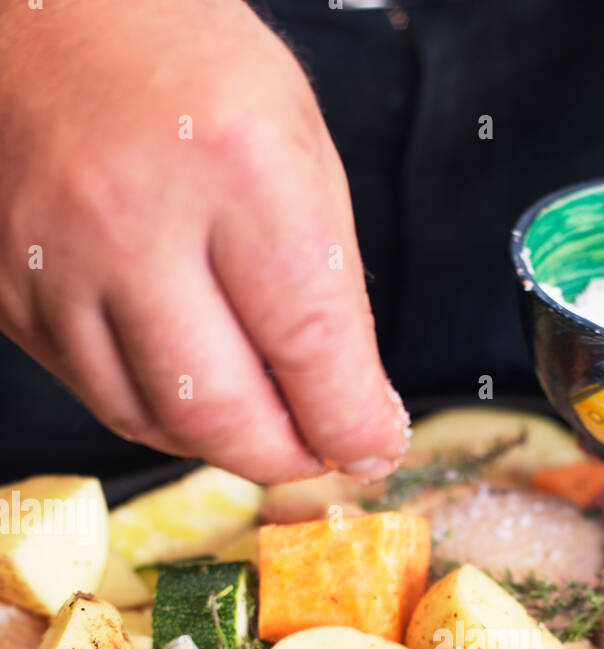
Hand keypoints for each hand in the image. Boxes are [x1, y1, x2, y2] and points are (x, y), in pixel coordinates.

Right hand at [0, 0, 407, 481]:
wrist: (36, 5)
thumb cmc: (178, 58)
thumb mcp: (294, 138)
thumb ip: (326, 281)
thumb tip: (351, 401)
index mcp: (234, 164)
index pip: (309, 347)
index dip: (352, 423)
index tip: (373, 444)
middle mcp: (133, 218)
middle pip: (222, 413)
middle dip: (287, 456)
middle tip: (319, 449)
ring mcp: (56, 260)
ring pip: (153, 421)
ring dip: (222, 442)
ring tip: (260, 417)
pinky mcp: (10, 290)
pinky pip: (97, 392)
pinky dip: (157, 410)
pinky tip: (188, 380)